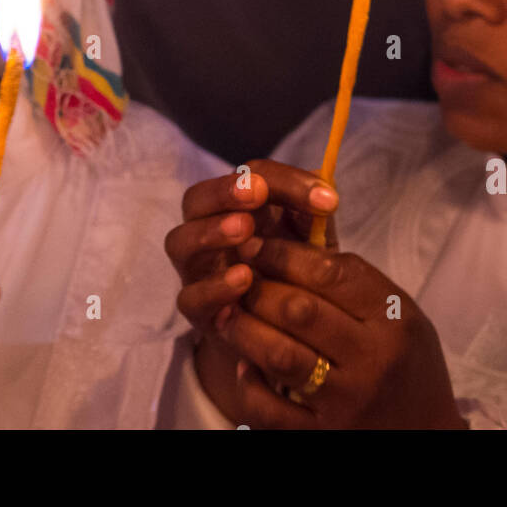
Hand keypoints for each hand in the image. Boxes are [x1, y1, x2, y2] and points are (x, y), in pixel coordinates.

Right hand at [164, 159, 339, 335]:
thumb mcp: (311, 242)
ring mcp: (196, 269)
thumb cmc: (295, 271)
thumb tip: (327, 194)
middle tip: (258, 192)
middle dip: (225, 191)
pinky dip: (214, 286)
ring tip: (244, 229)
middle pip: (196, 198)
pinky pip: (191, 295)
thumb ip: (315, 219)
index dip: (287, 180)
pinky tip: (244, 279)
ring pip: (179, 241)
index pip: (252, 175)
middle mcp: (207, 230)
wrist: (281, 331)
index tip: (326, 199)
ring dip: (210, 231)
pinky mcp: (196, 310)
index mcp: (237, 206)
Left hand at [219, 238, 463, 428]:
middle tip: (236, 276)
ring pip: (281, 356)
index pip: (330, 272)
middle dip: (259, 288)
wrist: (428, 433)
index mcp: (394, 319)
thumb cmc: (407, 362)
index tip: (257, 244)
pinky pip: (272, 410)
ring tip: (228, 314)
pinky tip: (244, 366)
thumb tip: (292, 241)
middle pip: (300, 310)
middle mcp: (374, 359)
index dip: (284, 254)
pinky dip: (250, 385)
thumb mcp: (399, 314)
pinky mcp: (325, 435)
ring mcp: (348, 401)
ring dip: (244, 330)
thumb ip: (355, 282)